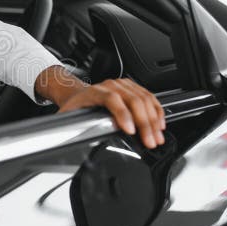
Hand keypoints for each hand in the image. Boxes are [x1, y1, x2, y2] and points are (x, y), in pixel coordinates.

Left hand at [35, 66, 165, 148]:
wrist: (76, 93)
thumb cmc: (74, 105)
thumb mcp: (68, 117)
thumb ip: (69, 127)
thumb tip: (66, 140)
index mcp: (94, 91)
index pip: (112, 99)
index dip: (123, 114)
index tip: (130, 130)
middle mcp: (111, 85)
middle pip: (133, 100)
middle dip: (144, 123)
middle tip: (149, 141)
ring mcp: (123, 85)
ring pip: (144, 99)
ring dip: (154, 119)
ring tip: (157, 137)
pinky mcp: (132, 87)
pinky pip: (149, 97)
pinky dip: (157, 111)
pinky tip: (159, 124)